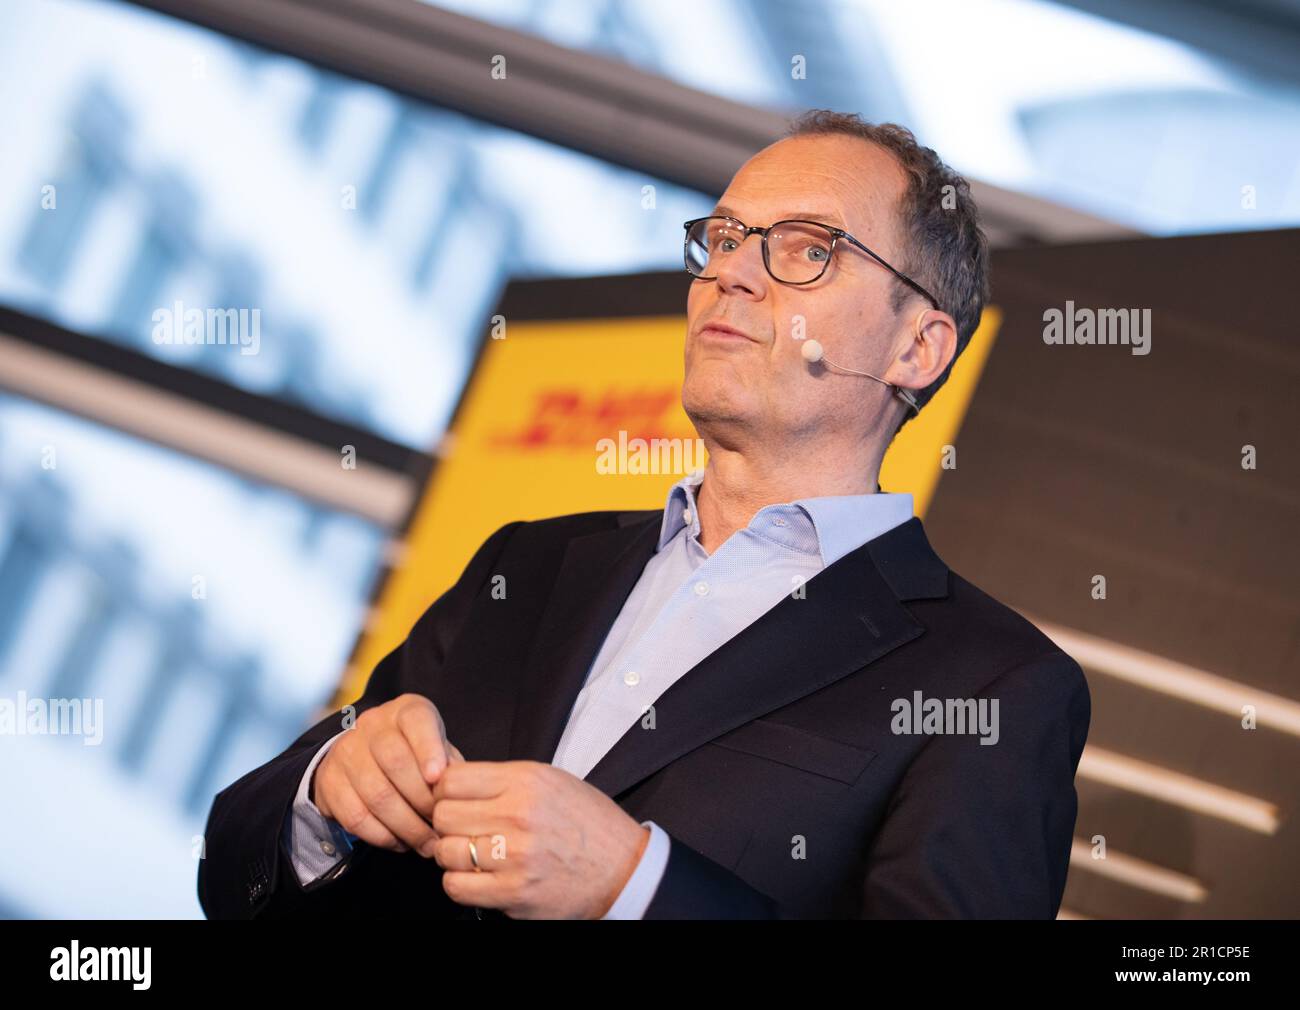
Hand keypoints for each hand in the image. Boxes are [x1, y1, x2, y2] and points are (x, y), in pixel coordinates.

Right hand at [311, 693, 463, 855]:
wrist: (361, 756)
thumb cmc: (413, 753)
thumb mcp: (436, 747)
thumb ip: (449, 764)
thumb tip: (461, 791)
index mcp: (405, 711)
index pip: (416, 721)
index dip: (428, 749)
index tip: (438, 777)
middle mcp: (372, 725)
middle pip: (395, 762)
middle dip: (423, 800)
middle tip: (441, 826)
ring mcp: (346, 752)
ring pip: (376, 795)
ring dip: (406, 827)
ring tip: (427, 843)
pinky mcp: (329, 781)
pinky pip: (356, 816)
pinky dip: (382, 837)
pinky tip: (401, 843)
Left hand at [428, 761, 649, 918]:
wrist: (622, 869)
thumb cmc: (587, 823)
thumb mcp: (552, 781)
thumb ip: (504, 780)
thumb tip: (453, 785)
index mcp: (526, 780)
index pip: (451, 779)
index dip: (445, 790)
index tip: (454, 800)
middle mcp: (518, 814)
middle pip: (442, 815)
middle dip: (446, 823)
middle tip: (462, 829)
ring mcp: (515, 856)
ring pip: (446, 852)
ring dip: (452, 855)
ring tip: (471, 854)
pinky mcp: (513, 893)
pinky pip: (457, 887)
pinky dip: (459, 883)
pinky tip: (477, 876)